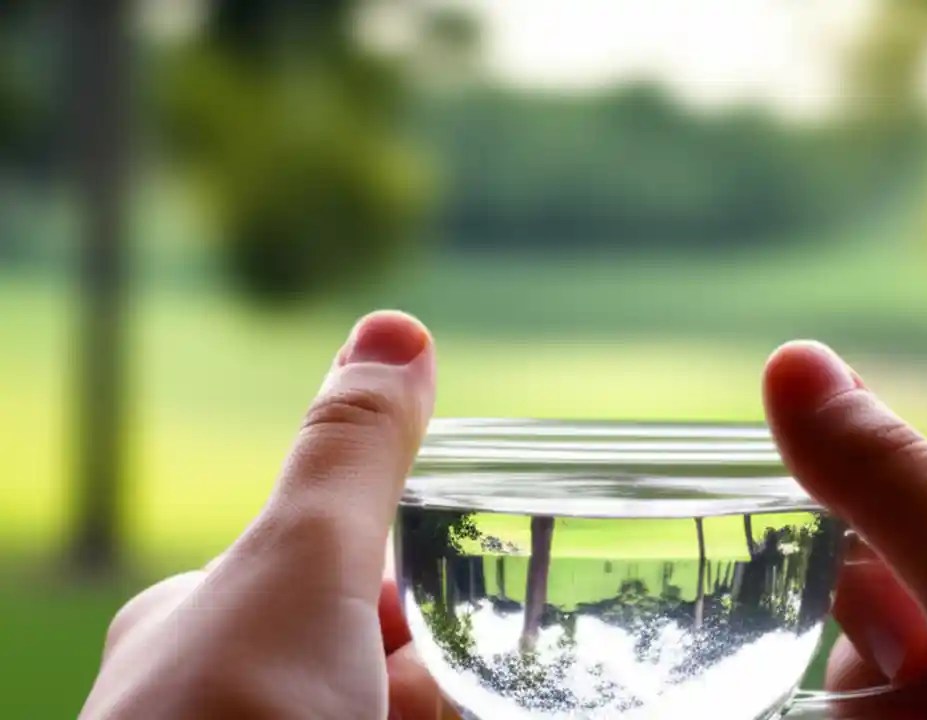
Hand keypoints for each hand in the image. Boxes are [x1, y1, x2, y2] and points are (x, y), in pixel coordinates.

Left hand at [81, 312, 444, 719]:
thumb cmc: (227, 717)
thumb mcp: (301, 563)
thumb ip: (351, 454)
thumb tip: (397, 325)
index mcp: (205, 624)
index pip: (334, 588)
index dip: (406, 605)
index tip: (452, 634)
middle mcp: (224, 703)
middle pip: (371, 676)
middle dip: (429, 690)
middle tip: (455, 702)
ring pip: (387, 717)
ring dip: (441, 713)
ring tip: (479, 703)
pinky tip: (459, 715)